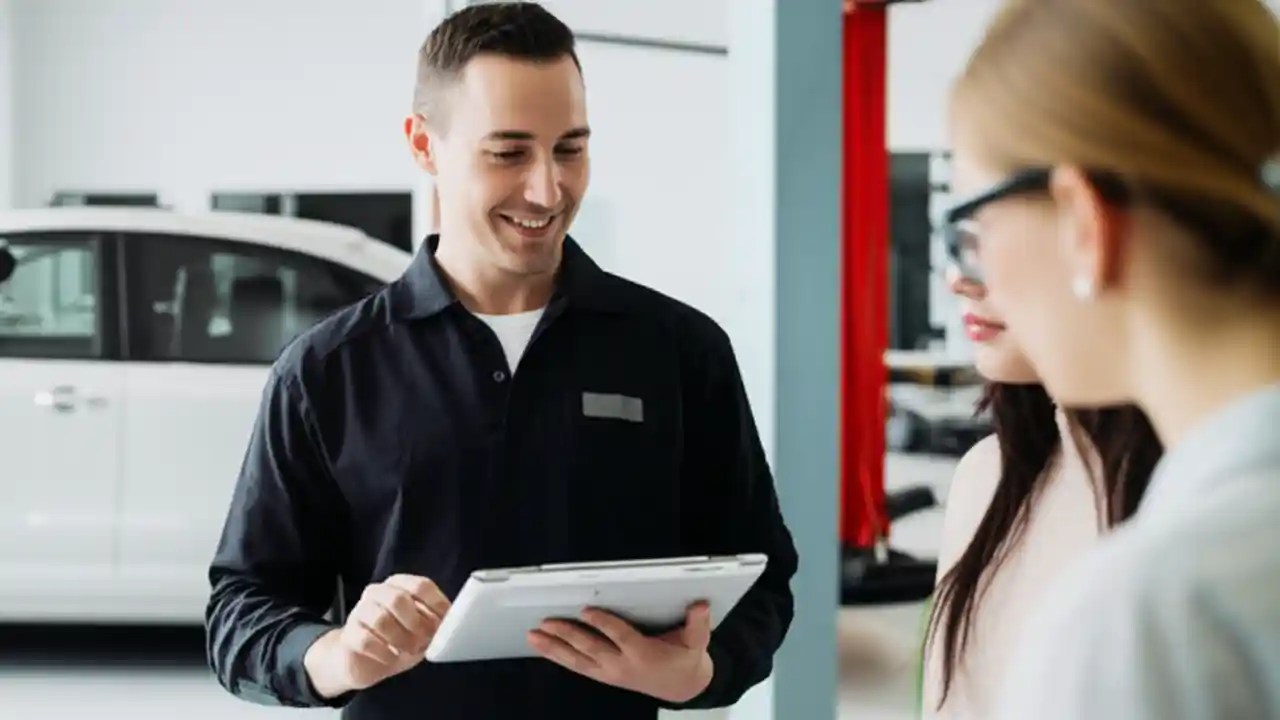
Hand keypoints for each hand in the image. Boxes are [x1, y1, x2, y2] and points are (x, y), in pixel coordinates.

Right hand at [304, 574, 450, 697]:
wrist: (363, 661)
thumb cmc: (399, 639)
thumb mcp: (421, 630)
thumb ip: (434, 621)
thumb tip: (452, 623)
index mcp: (399, 585)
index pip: (421, 585)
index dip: (436, 606)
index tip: (445, 625)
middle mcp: (377, 592)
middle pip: (398, 598)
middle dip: (416, 623)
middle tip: (424, 640)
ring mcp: (359, 611)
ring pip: (381, 619)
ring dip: (400, 639)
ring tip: (409, 650)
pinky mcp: (348, 634)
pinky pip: (366, 640)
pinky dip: (384, 652)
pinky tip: (391, 658)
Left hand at [528, 602, 714, 703]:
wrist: (681, 688)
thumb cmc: (685, 660)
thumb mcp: (697, 643)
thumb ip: (698, 624)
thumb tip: (701, 605)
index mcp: (642, 654)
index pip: (619, 636)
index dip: (603, 624)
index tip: (587, 611)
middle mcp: (621, 665)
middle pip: (590, 648)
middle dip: (567, 634)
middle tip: (547, 622)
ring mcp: (609, 672)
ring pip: (577, 660)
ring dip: (554, 648)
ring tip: (534, 635)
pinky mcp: (603, 675)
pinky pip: (577, 665)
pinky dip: (558, 656)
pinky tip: (543, 646)